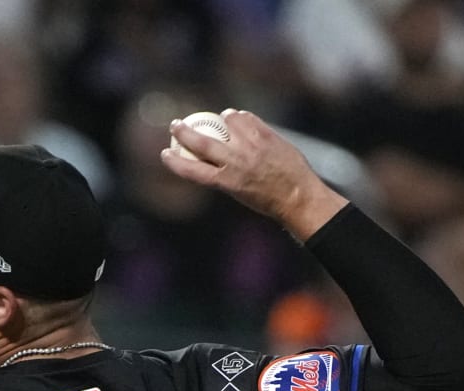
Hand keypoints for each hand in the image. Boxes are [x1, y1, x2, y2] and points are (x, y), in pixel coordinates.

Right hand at [161, 109, 348, 240]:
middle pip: (200, 142)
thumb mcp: (238, 193)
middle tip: (175, 125)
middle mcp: (235, 162)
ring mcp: (251, 147)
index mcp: (225, 182)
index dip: (173, 161)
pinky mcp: (266, 135)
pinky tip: (241, 121)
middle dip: (183, 132)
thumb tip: (210, 158)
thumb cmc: (268, 200)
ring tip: (224, 121)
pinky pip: (246, 118)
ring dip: (222, 119)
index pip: (190, 170)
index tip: (165, 153)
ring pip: (227, 121)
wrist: (298, 195)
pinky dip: (240, 118)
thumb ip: (223, 174)